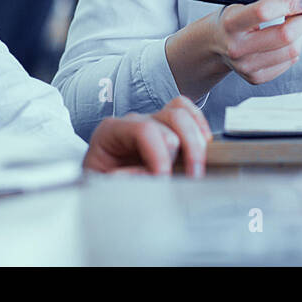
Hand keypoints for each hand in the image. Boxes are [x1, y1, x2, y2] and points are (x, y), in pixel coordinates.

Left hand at [82, 97, 212, 176]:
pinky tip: (204, 146)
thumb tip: (149, 174)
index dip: (160, 154)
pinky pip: (186, 112)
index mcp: (111, 131)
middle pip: (169, 117)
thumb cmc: (99, 186)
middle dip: (184, 147)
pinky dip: (198, 125)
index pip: (144, 129)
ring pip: (181, 113)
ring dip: (195, 140)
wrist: (98, 189)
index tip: (165, 178)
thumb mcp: (102, 186)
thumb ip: (123, 180)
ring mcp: (151, 122)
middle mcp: (133, 121)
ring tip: (197, 168)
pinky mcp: (165, 129)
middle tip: (190, 177)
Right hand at [165, 0, 301, 98]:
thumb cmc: (232, 16)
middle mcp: (237, 48)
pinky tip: (285, 38)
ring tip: (294, 22)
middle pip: (284, 35)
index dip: (291, 4)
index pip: (264, 12)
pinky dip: (294, 46)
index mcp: (231, 23)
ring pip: (292, 50)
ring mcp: (247, 66)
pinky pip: (290, 61)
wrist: (216, 42)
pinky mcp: (257, 77)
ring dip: (301, 33)